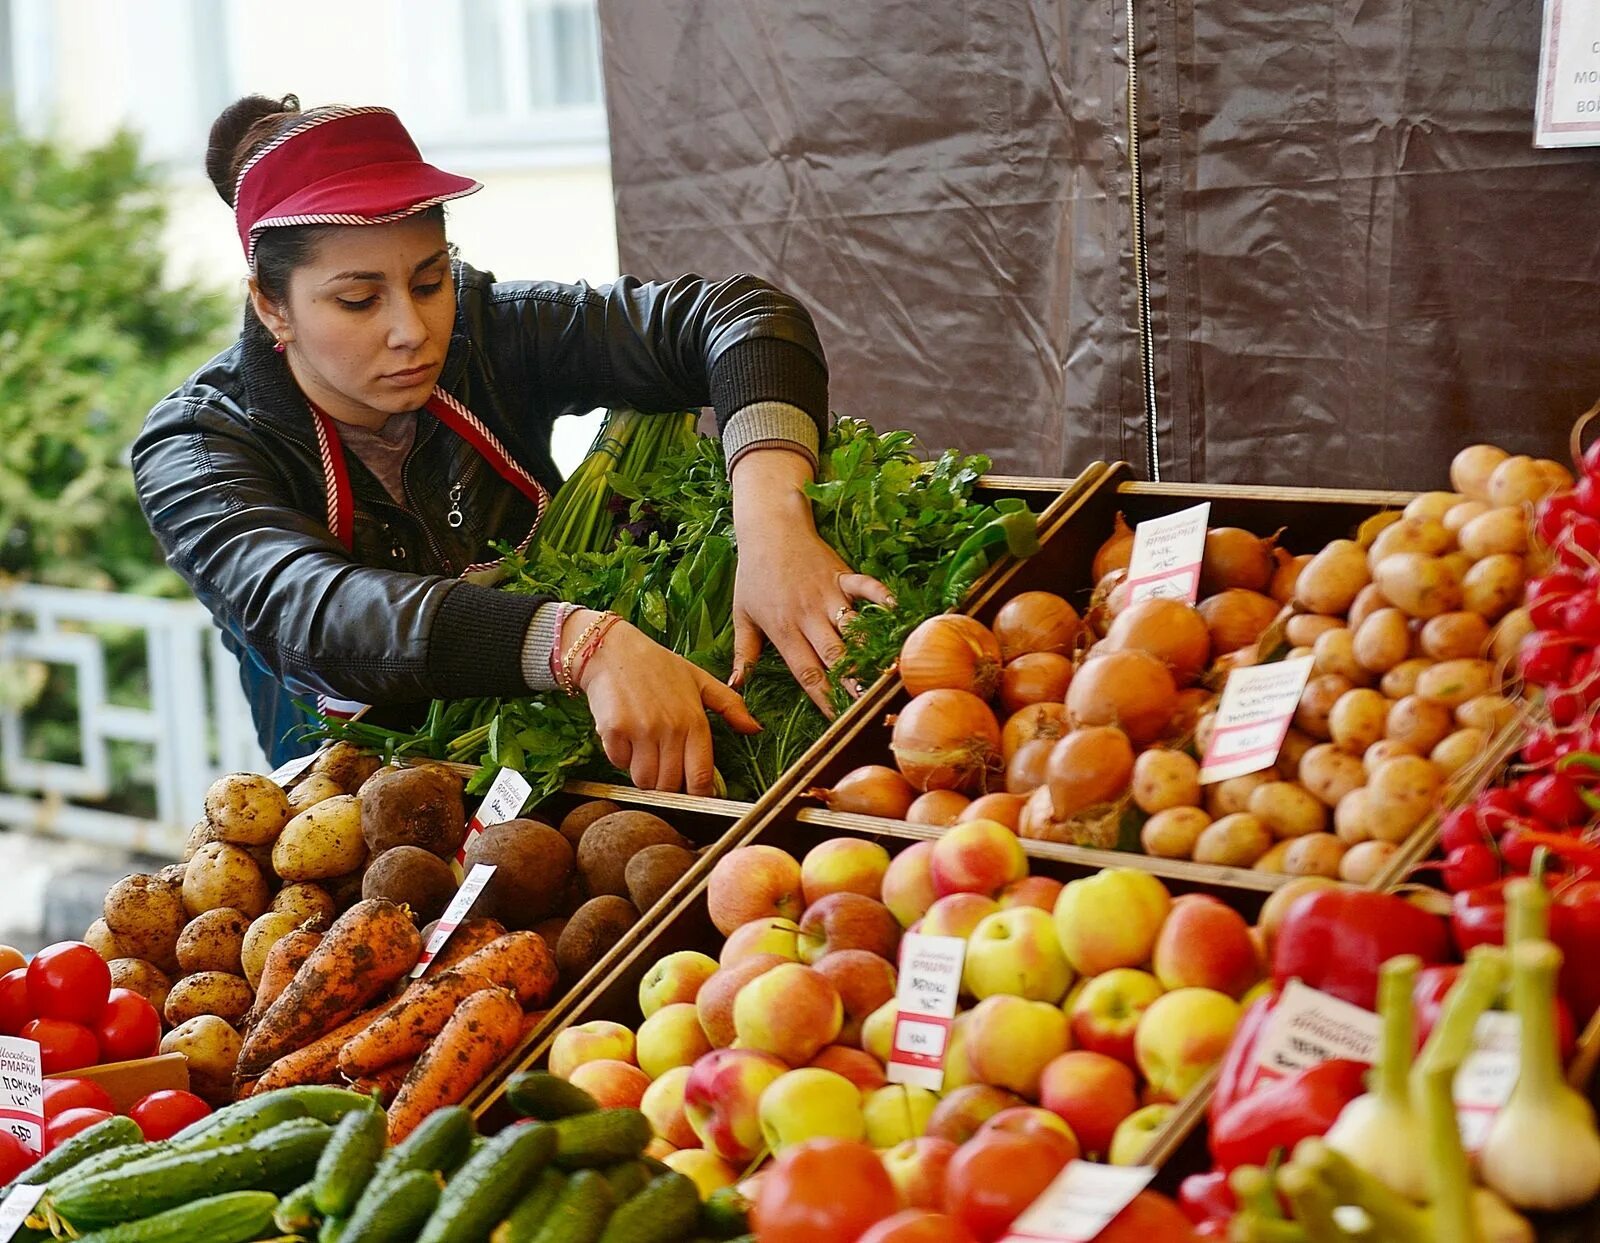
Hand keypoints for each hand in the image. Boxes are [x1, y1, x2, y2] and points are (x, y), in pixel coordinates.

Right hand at [573, 610, 759, 793]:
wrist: (612, 650)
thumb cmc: (658, 666)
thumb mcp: (699, 680)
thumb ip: (730, 706)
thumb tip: (755, 728)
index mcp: (695, 721)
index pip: (701, 776)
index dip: (697, 793)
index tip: (692, 792)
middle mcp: (670, 728)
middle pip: (670, 785)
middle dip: (666, 783)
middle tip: (661, 765)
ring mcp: (642, 730)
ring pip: (644, 780)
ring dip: (642, 772)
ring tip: (642, 750)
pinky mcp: (614, 730)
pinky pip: (619, 763)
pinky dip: (620, 757)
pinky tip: (624, 736)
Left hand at [729, 448, 893, 714]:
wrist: (769, 529)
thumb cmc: (753, 574)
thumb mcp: (742, 615)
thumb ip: (743, 654)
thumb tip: (735, 686)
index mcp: (783, 630)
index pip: (806, 672)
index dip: (822, 698)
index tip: (837, 721)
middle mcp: (808, 616)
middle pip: (834, 656)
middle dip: (852, 683)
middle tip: (869, 706)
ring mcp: (827, 595)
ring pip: (853, 628)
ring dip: (870, 650)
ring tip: (888, 673)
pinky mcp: (842, 575)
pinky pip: (866, 587)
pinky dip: (881, 597)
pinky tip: (897, 612)